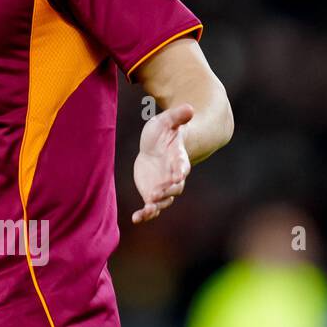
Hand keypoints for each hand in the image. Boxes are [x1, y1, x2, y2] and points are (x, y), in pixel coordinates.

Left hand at [131, 103, 193, 224]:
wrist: (157, 146)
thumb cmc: (164, 132)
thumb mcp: (166, 121)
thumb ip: (177, 116)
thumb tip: (190, 108)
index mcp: (178, 158)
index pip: (182, 166)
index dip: (181, 170)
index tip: (178, 175)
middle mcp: (174, 176)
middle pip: (175, 188)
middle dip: (168, 191)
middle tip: (157, 193)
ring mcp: (164, 186)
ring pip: (164, 200)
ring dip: (157, 205)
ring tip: (148, 209)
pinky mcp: (152, 193)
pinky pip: (151, 206)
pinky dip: (146, 214)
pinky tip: (137, 219)